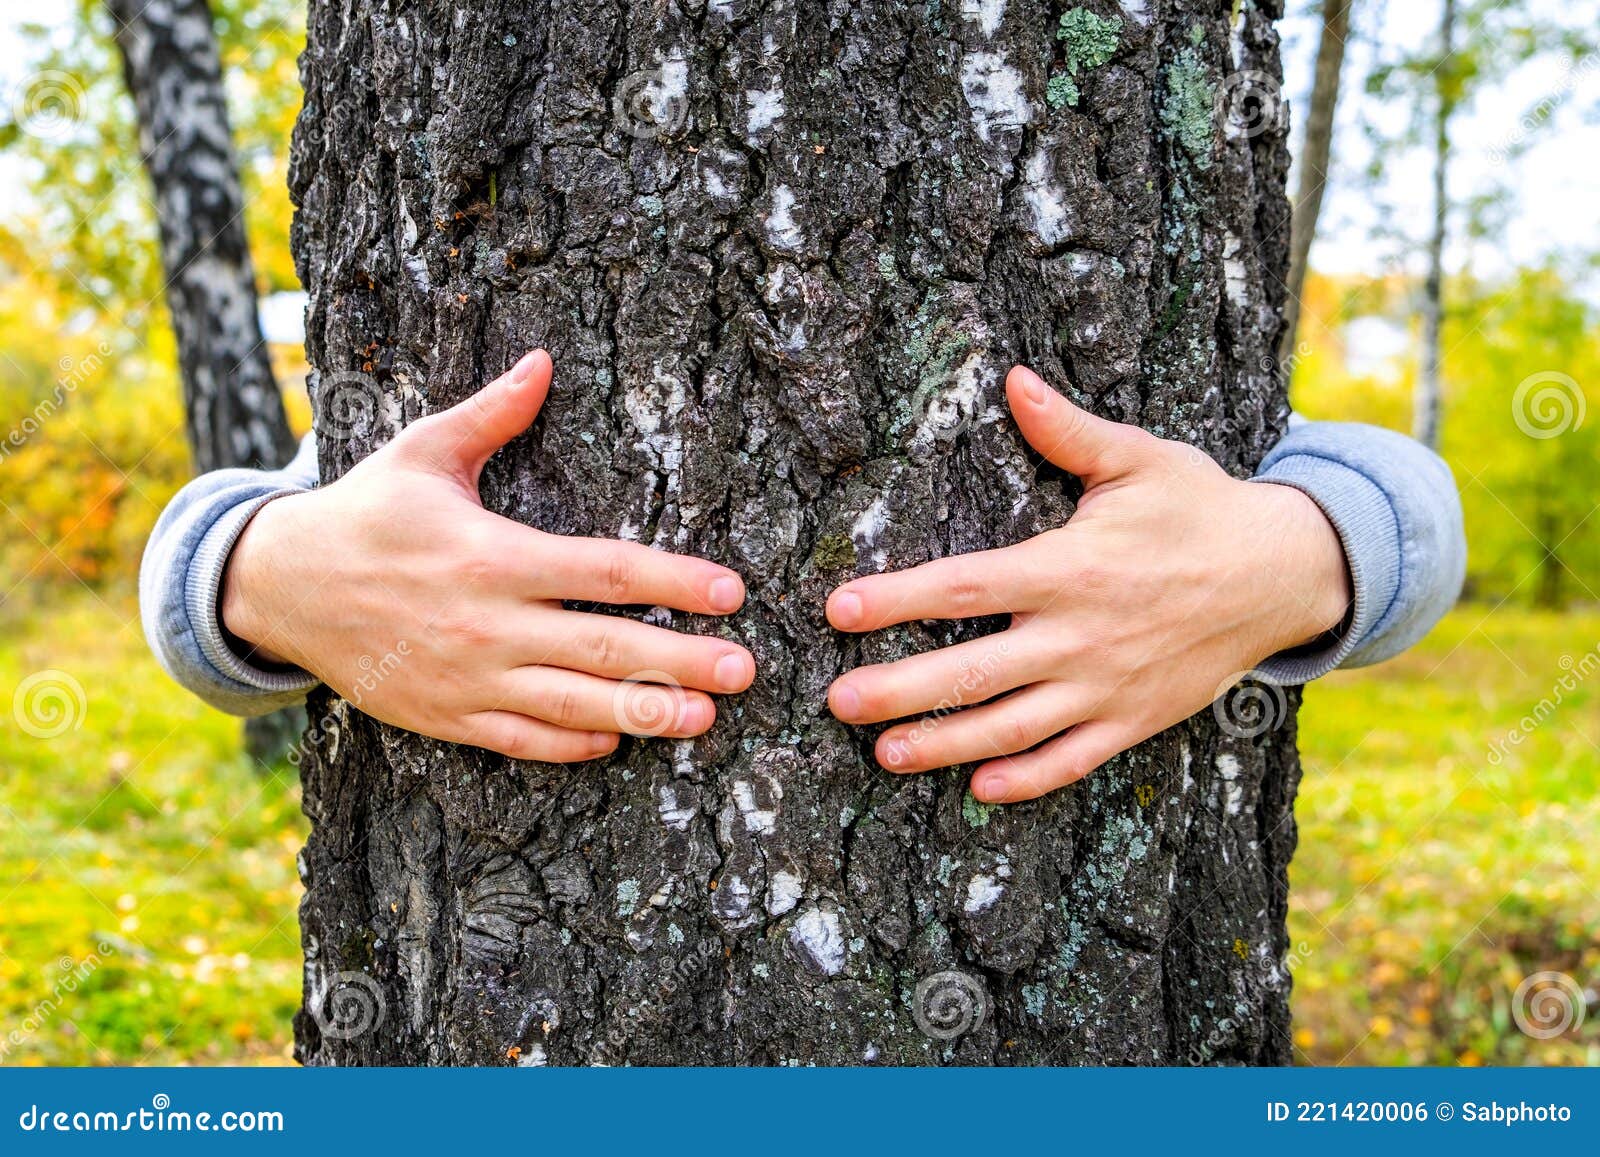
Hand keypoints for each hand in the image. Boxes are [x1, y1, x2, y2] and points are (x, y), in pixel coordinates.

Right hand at [221, 350, 755, 761]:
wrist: (278, 587)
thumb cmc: (364, 512)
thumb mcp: (422, 451)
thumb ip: (491, 414)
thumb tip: (544, 361)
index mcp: (493, 554)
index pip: (606, 571)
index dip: (675, 582)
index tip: (731, 591)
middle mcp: (488, 623)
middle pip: (605, 647)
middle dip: (682, 660)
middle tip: (747, 669)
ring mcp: (468, 677)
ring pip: (574, 705)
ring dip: (645, 713)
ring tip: (705, 717)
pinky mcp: (446, 715)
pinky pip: (522, 738)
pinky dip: (573, 744)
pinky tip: (618, 740)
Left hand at [825, 366, 1350, 803]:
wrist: (1285, 573)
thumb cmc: (1200, 507)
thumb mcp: (1138, 458)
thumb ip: (1068, 431)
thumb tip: (1013, 380)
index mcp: (1070, 567)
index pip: (965, 587)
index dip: (898, 599)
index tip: (840, 609)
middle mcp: (1080, 635)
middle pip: (972, 670)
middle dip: (900, 690)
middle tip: (837, 702)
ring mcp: (1108, 686)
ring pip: (1011, 726)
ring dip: (944, 744)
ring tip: (884, 753)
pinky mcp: (1135, 719)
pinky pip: (1073, 759)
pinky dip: (1028, 778)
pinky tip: (981, 787)